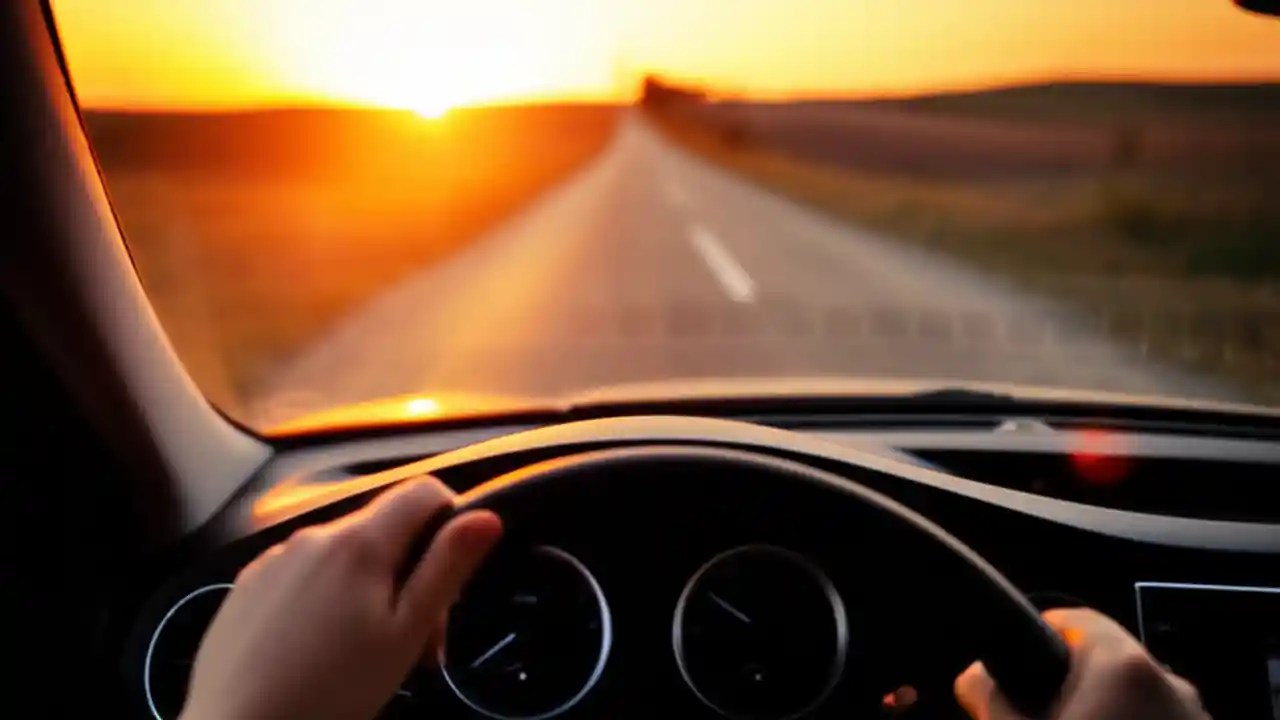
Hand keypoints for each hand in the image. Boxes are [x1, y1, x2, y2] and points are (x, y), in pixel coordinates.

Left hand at [181, 477, 502, 719]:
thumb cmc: (332, 690)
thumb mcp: (405, 634)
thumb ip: (446, 568)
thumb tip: (487, 515)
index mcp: (361, 542)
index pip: (424, 491)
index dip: (450, 519)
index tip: (448, 577)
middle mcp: (314, 534)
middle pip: (384, 528)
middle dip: (410, 571)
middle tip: (414, 640)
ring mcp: (275, 557)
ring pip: (343, 553)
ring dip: (367, 587)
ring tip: (362, 652)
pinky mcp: (247, 584)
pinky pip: (303, 573)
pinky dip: (323, 598)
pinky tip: (316, 650)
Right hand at [955, 608, 1208, 719]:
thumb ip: (987, 696)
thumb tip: (976, 675)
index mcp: (1124, 665)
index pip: (1073, 620)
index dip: (1036, 638)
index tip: (1012, 666)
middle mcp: (1171, 683)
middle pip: (1104, 663)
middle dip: (1069, 687)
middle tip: (1035, 718)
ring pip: (1133, 701)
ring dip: (1103, 715)